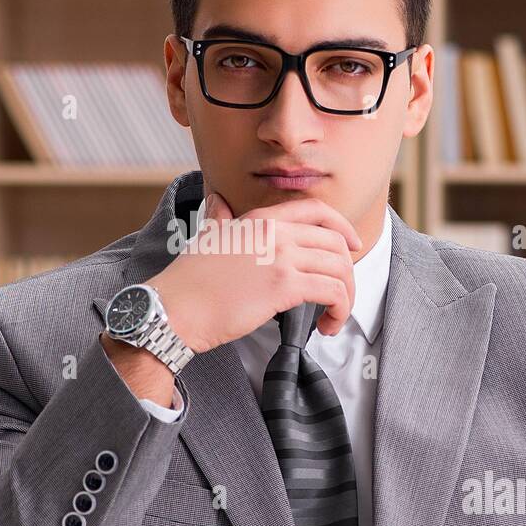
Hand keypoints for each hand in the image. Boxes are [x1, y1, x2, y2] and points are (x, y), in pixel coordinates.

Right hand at [148, 191, 362, 353]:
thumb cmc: (188, 280)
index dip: (342, 227)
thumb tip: (215, 200)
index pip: (316, 210)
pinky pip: (332, 293)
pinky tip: (327, 325)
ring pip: (340, 269)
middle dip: (348, 271)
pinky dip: (339, 310)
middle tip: (342, 294)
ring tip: (335, 317)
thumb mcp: (206, 237)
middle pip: (335, 243)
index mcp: (260, 219)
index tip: (352, 246)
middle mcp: (275, 233)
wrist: (174, 307)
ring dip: (347, 297)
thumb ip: (218, 217)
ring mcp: (281, 258)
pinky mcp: (284, 286)